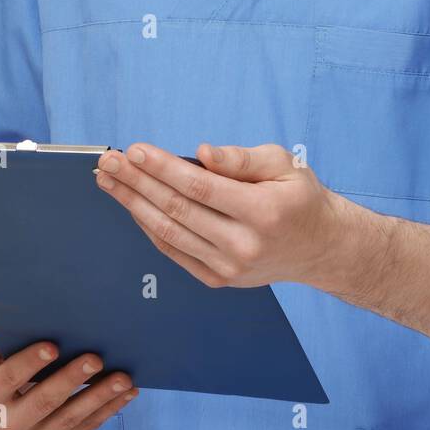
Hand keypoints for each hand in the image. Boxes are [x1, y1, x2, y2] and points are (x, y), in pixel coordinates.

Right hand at [0, 308, 138, 429]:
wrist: (7, 383)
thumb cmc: (1, 353)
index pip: (8, 379)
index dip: (30, 363)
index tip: (54, 346)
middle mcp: (1, 427)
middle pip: (42, 402)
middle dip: (71, 379)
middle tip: (96, 358)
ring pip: (68, 420)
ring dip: (99, 398)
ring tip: (123, 378)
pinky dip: (107, 411)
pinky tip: (127, 394)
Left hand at [95, 141, 342, 288]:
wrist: (321, 248)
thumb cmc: (300, 197)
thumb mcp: (284, 164)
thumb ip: (241, 158)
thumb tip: (200, 152)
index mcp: (262, 211)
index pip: (199, 186)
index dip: (162, 168)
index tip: (134, 150)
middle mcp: (243, 244)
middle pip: (177, 209)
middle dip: (136, 182)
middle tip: (108, 161)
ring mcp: (229, 267)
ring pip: (169, 232)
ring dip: (133, 204)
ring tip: (109, 181)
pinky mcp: (219, 279)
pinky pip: (174, 251)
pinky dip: (148, 227)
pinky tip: (132, 205)